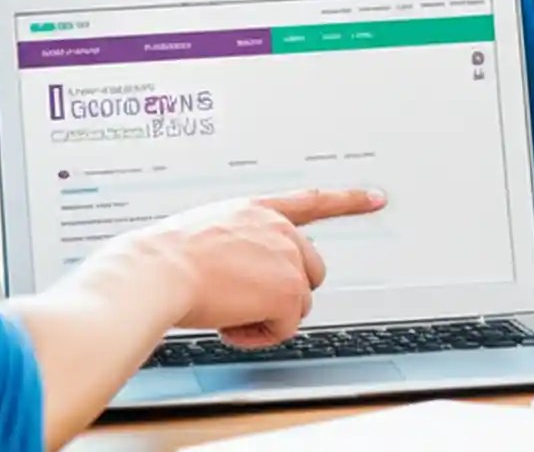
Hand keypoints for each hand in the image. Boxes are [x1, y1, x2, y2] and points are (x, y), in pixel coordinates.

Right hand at [127, 188, 385, 346]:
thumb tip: (247, 282)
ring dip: (266, 316)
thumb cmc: (164, 259)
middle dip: (285, 293)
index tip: (377, 198)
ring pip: (298, 303)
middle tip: (245, 303)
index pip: (311, 201)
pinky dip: (259, 335)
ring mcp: (287, 258)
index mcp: (256, 210)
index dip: (348, 200)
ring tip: (226, 311)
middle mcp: (278, 229)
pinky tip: (229, 324)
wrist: (156, 271)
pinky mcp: (288, 291)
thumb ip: (238, 246)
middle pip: (311, 271)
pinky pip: (285, 328)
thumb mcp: (204, 234)